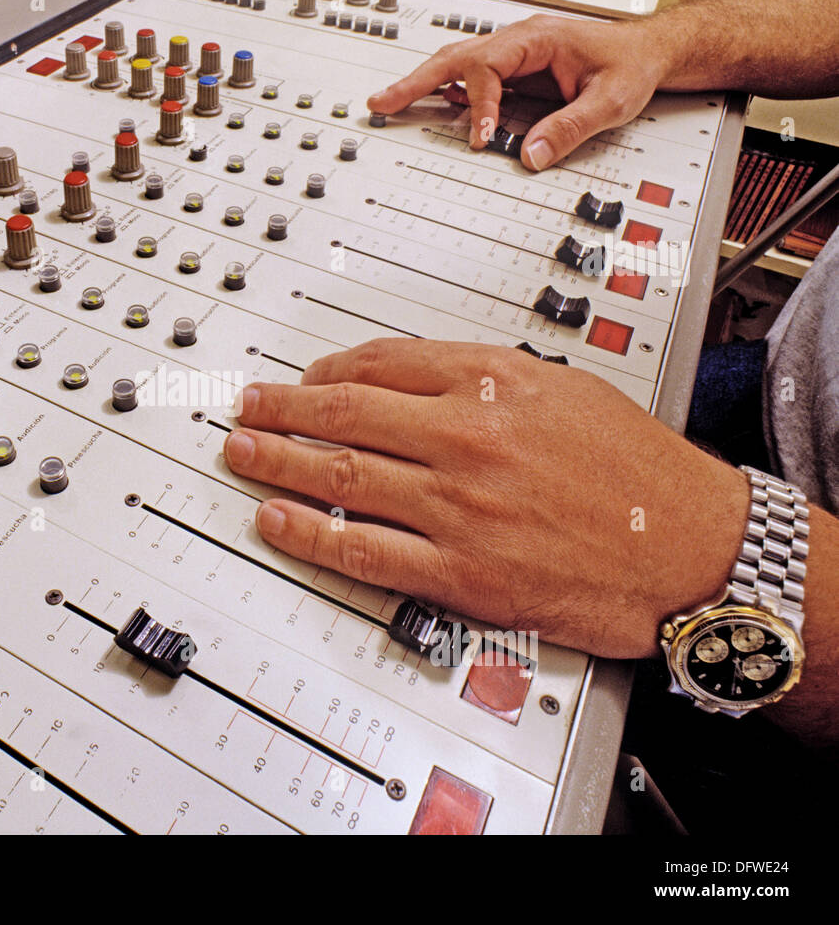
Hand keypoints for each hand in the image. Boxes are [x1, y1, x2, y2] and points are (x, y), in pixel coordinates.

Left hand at [222, 339, 749, 658]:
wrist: (692, 548)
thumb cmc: (638, 470)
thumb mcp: (563, 389)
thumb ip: (484, 378)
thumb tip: (412, 376)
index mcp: (494, 383)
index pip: (381, 362)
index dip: (326, 369)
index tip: (301, 377)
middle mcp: (468, 438)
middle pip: (346, 412)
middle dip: (282, 408)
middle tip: (246, 407)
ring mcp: (459, 507)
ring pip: (341, 476)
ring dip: (277, 463)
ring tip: (242, 454)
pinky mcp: (462, 572)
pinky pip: (364, 550)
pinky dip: (309, 534)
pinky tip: (275, 521)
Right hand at [368, 14, 667, 170]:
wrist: (648, 53)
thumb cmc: (632, 66)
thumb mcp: (611, 100)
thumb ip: (571, 128)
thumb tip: (531, 155)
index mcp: (537, 39)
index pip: (488, 67)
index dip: (480, 105)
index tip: (482, 137)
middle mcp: (519, 42)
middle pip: (454, 56)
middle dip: (415, 81)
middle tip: (382, 102)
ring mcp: (513, 56)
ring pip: (455, 64)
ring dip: (421, 84)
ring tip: (389, 103)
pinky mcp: (514, 72)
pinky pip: (469, 78)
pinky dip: (443, 91)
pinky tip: (430, 105)